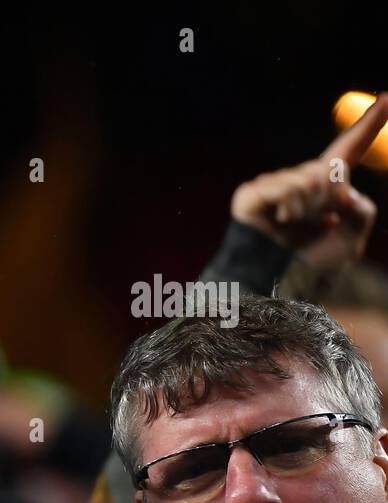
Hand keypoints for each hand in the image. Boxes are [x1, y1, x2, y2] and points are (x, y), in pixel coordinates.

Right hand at [230, 94, 387, 271]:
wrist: (277, 282)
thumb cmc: (312, 263)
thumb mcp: (352, 241)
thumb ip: (362, 213)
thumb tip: (345, 190)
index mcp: (326, 187)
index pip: (350, 149)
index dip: (369, 124)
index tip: (387, 97)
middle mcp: (299, 179)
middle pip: (326, 169)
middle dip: (327, 197)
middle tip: (319, 221)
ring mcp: (273, 185)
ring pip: (305, 180)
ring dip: (307, 207)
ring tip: (294, 225)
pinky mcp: (252, 193)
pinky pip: (282, 188)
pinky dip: (289, 208)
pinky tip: (281, 222)